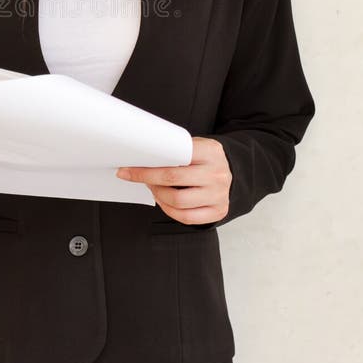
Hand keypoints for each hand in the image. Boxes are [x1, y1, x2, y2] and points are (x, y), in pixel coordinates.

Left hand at [116, 136, 231, 224]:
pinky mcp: (219, 211)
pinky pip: (187, 217)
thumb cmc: (207, 158)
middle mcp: (217, 174)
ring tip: (153, 187)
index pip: (173, 159)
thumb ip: (176, 151)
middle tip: (135, 177)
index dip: (147, 167)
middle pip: (172, 180)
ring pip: (178, 201)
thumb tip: (143, 160)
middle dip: (147, 179)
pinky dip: (169, 210)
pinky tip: (164, 200)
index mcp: (210, 152)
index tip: (129, 169)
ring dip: (158, 195)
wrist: (234, 170)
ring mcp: (219, 195)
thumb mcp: (196, 145)